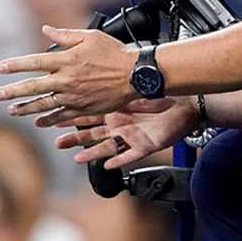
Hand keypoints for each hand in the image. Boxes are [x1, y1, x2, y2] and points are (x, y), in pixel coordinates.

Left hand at [0, 26, 139, 121]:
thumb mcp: (90, 37)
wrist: (136, 75)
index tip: (0, 68)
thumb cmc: (115, 53)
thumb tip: (45, 29)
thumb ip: (65, 35)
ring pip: (44, 104)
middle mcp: (67, 79)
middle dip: (13, 91)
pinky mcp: (84, 109)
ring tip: (12, 110)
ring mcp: (75, 96)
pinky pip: (62, 116)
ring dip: (26, 107)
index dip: (15, 65)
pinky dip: (48, 119)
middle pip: (34, 87)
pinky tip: (37, 121)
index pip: (34, 62)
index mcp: (67, 59)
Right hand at [54, 97, 197, 169]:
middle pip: (92, 134)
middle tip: (57, 142)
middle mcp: (120, 126)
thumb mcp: (135, 89)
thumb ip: (115, 86)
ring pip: (106, 147)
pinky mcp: (145, 146)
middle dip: (74, 138)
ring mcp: (131, 137)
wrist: (187, 104)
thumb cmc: (162, 95)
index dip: (71, 118)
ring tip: (76, 156)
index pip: (88, 115)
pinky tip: (108, 165)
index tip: (54, 119)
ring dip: (91, 153)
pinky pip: (129, 155)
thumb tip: (98, 75)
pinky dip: (119, 160)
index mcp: (116, 111)